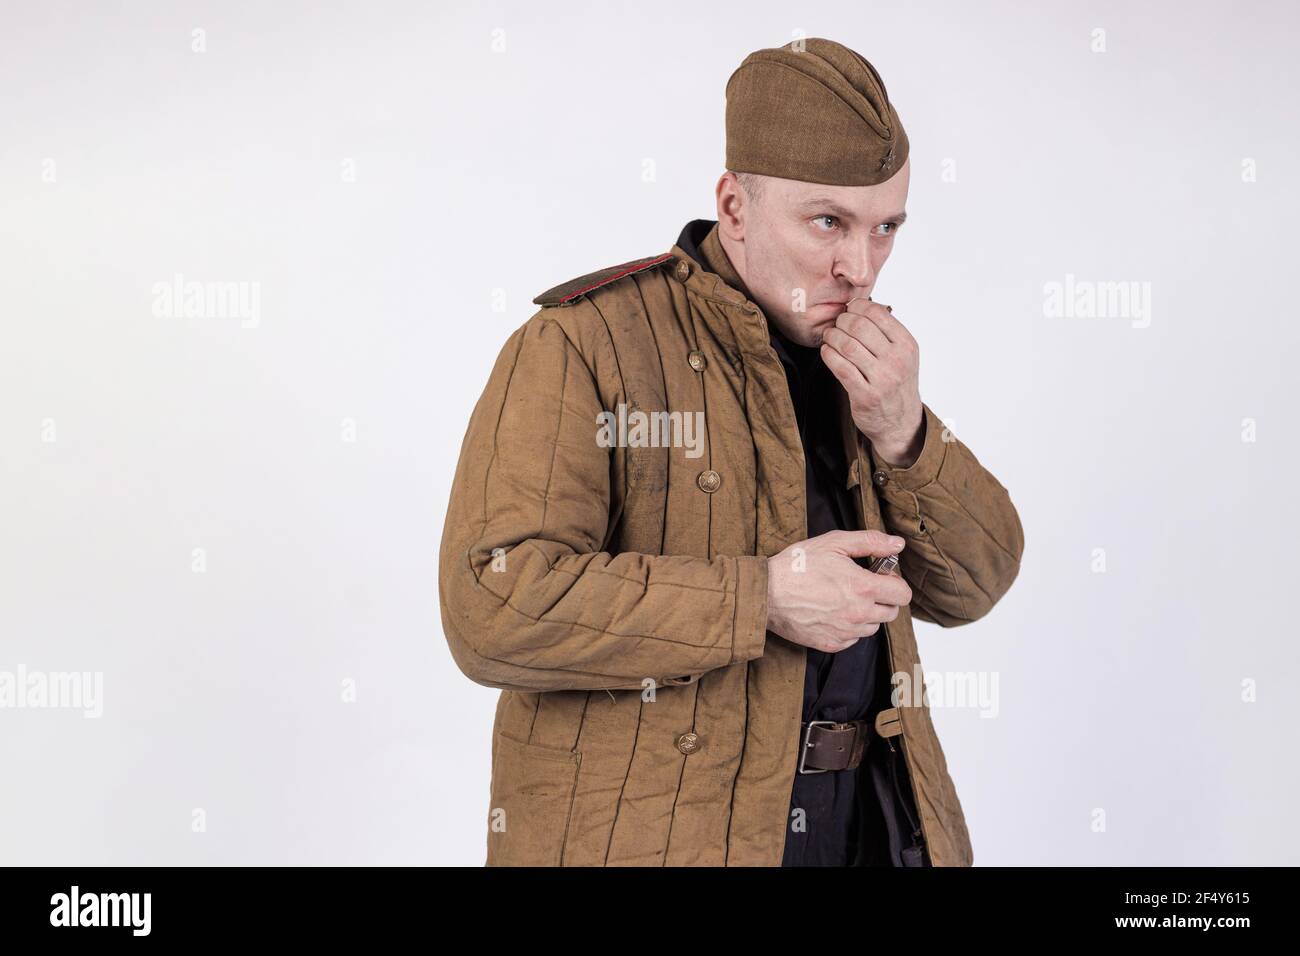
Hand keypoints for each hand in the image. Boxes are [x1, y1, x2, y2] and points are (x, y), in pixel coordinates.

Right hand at [765, 530, 911, 652]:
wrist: (765, 593)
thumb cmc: (796, 566)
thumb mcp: (833, 542)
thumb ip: (870, 542)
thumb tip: (897, 545)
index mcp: (863, 587)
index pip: (903, 594)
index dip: (894, 583)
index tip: (879, 577)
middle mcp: (858, 613)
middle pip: (891, 613)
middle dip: (882, 599)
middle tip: (861, 586)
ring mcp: (845, 631)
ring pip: (872, 627)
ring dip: (866, 614)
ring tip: (842, 599)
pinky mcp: (831, 644)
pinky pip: (853, 639)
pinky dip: (848, 627)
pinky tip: (831, 612)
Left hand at [819, 298, 923, 464]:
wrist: (901, 422)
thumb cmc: (898, 382)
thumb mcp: (903, 355)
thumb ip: (886, 332)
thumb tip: (859, 305)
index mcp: (907, 345)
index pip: (878, 314)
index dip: (857, 307)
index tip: (848, 309)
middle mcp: (897, 360)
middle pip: (859, 326)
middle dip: (842, 321)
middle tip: (836, 324)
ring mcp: (881, 379)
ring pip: (847, 345)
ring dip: (832, 337)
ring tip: (829, 337)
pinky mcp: (865, 395)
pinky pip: (840, 367)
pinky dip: (828, 355)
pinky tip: (827, 352)